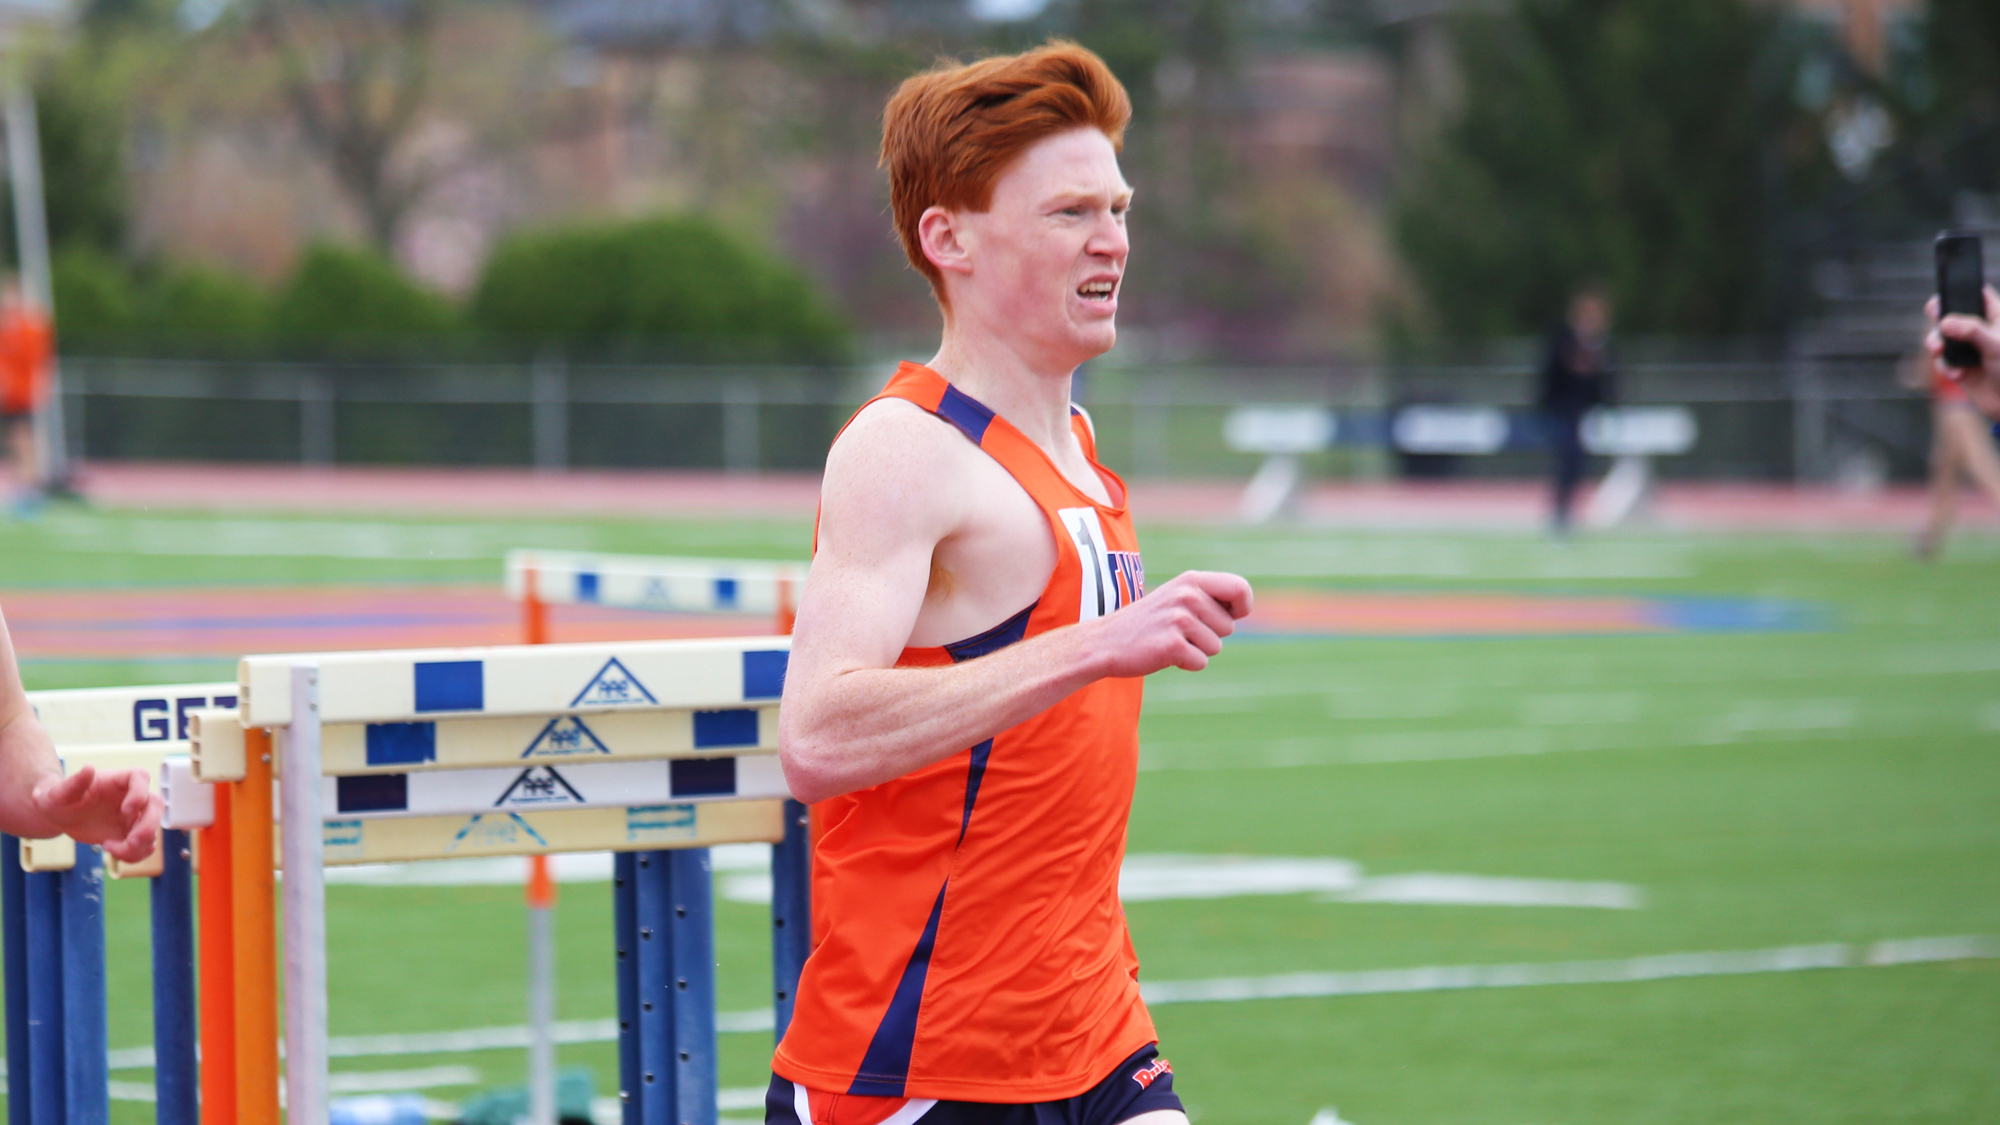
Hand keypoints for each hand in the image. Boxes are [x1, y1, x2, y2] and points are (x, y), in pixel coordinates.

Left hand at [31, 766, 161, 862]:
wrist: (61, 816)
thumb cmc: (59, 799)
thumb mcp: (60, 792)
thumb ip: (74, 782)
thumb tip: (88, 768)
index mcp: (118, 780)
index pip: (140, 777)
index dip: (140, 793)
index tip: (126, 811)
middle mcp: (132, 796)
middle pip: (155, 805)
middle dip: (148, 826)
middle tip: (130, 842)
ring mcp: (135, 816)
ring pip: (153, 829)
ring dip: (140, 845)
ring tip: (111, 849)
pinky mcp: (132, 834)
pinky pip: (145, 846)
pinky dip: (134, 854)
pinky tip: (112, 851)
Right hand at [1086, 570, 1252, 676]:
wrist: (1105, 641)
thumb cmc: (1148, 622)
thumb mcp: (1176, 597)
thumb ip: (1207, 597)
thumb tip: (1243, 608)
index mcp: (1191, 580)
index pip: (1240, 588)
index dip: (1242, 607)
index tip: (1231, 616)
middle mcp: (1188, 595)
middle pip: (1229, 626)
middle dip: (1210, 635)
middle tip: (1179, 631)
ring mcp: (1179, 619)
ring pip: (1215, 647)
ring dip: (1196, 651)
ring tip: (1169, 640)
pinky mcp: (1172, 645)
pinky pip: (1200, 662)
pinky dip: (1186, 664)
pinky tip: (1164, 654)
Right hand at [1926, 285, 1999, 377]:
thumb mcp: (1996, 345)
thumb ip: (1971, 330)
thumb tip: (1945, 322)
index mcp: (1995, 317)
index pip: (1976, 296)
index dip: (1960, 292)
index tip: (1945, 296)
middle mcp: (1979, 330)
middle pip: (1951, 314)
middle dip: (1938, 317)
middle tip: (1933, 313)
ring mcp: (1967, 348)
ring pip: (1941, 338)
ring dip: (1936, 344)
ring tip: (1938, 351)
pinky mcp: (1958, 366)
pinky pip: (1941, 361)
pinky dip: (1944, 367)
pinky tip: (1957, 374)